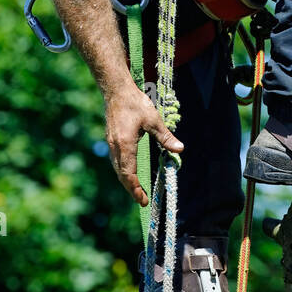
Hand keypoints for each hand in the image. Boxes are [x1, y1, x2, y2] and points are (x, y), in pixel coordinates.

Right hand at [105, 85, 183, 205]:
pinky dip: (123, 171)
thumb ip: (165, 136)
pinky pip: (116, 161)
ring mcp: (111, 144)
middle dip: (131, 190)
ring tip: (137, 191)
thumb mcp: (153, 120)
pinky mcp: (111, 140)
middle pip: (121, 175)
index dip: (135, 189)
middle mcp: (115, 147)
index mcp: (125, 145)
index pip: (128, 173)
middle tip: (142, 201)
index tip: (143, 200)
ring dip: (126, 181)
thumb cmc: (135, 103)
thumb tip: (179, 149)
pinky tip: (129, 173)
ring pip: (117, 169)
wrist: (116, 90)